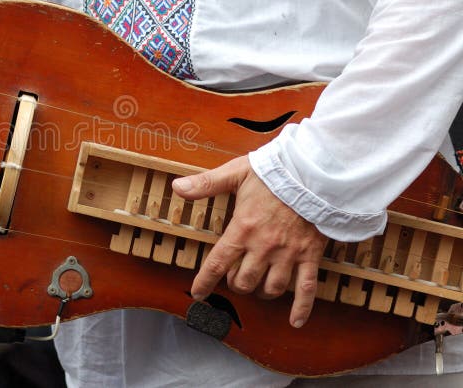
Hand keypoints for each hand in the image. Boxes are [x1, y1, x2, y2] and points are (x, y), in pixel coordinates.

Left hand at [172, 156, 327, 328]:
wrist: (315, 173)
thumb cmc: (276, 172)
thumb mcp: (236, 173)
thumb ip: (206, 183)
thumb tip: (177, 187)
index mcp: (243, 228)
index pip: (217, 263)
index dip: (205, 282)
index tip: (198, 294)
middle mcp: (264, 247)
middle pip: (243, 281)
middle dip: (235, 283)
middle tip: (234, 276)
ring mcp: (288, 254)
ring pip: (270, 288)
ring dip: (260, 291)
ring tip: (257, 285)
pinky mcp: (310, 255)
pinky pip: (307, 288)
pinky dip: (301, 308)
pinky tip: (295, 321)